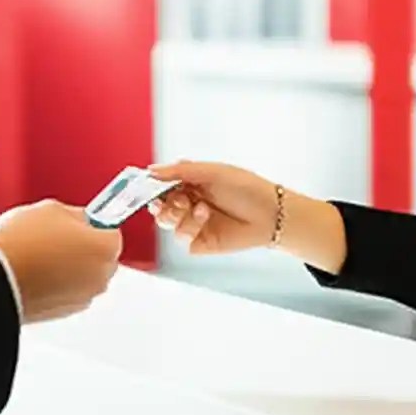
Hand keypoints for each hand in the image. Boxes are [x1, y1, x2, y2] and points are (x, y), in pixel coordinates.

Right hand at [0, 199, 122, 323]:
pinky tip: (35, 274)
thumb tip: (82, 220)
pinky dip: (58, 285)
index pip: (111, 232)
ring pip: (84, 277)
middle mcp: (101, 276)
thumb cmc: (22, 243)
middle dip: (84, 248)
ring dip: (70, 268)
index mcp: (106, 248)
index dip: (93, 226)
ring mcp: (83, 297)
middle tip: (56, 239)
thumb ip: (76, 215)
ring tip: (40, 257)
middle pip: (101, 257)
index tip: (80, 223)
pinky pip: (67, 293)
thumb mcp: (51, 209)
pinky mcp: (63, 314)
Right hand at [146, 161, 279, 253]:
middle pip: (158, 206)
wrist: (271, 214)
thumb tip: (151, 171)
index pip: (160, 186)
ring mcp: (193, 225)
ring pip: (166, 223)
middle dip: (163, 202)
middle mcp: (188, 204)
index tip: (144, 186)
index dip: (151, 187)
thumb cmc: (247, 188)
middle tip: (178, 198)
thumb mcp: (213, 171)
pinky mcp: (199, 243)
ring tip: (199, 206)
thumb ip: (181, 171)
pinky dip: (190, 227)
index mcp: (190, 184)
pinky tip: (206, 217)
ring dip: (178, 214)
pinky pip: (181, 238)